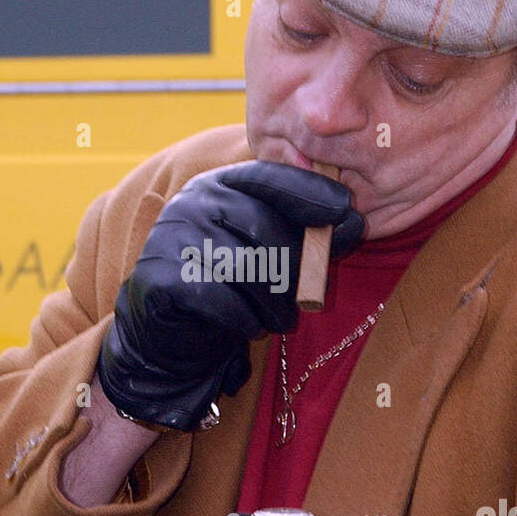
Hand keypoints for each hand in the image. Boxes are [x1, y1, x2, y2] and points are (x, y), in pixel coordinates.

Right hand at [97, 161, 363, 430]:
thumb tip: (355, 220)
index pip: (268, 177)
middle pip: (262, 226)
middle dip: (294, 268)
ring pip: (245, 267)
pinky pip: (221, 300)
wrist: (174, 338)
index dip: (310, 192)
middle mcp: (192, 203)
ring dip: (272, 302)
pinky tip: (248, 328)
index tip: (347, 209)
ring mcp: (172, 238)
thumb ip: (306, 236)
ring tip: (277, 319)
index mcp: (218, 187)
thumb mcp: (272, 256)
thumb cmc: (232, 290)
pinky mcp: (161, 279)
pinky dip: (244, 320)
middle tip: (306, 298)